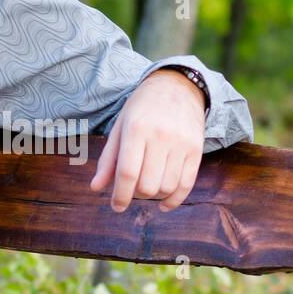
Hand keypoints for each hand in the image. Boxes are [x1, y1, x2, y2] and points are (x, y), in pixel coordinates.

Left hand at [90, 69, 205, 212]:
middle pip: (147, 185)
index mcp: (136, 129)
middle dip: (136, 194)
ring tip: (147, 186)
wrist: (177, 86)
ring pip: (166, 187)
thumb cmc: (142, 109)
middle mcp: (161, 136)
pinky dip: (174, 199)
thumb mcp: (120, 127)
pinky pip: (186, 184)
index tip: (116, 206)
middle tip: (132, 188)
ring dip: (154, 195)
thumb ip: (109, 159)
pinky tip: (163, 203)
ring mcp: (181, 143)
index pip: (127, 172)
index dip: (120, 195)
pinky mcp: (196, 149)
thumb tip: (96, 188)